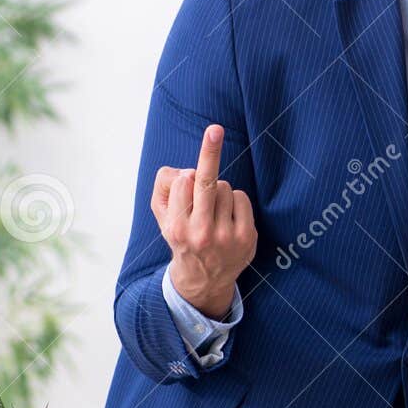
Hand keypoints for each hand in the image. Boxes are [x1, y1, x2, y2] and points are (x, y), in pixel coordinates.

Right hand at [151, 125, 256, 318]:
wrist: (204, 277)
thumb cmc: (182, 235)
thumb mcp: (161, 216)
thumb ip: (164, 188)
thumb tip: (188, 171)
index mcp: (176, 227)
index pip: (183, 183)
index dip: (185, 178)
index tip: (188, 171)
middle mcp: (200, 233)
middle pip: (206, 181)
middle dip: (209, 152)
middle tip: (215, 129)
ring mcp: (226, 236)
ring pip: (224, 186)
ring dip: (218, 190)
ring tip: (212, 211)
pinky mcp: (246, 237)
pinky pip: (241, 197)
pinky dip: (234, 199)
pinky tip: (228, 215)